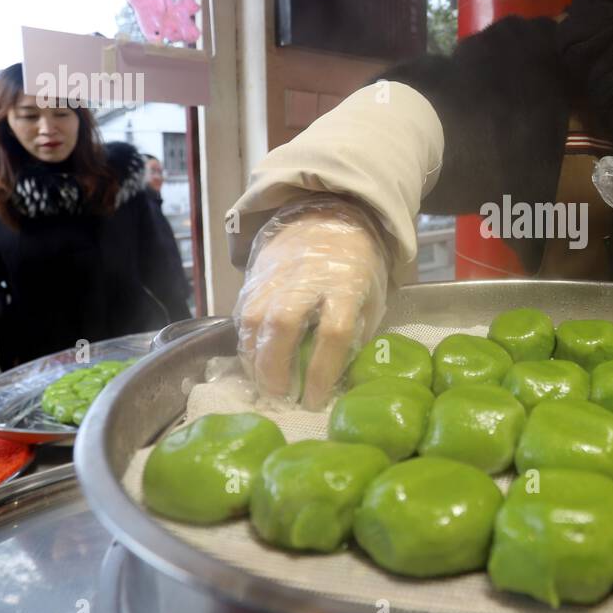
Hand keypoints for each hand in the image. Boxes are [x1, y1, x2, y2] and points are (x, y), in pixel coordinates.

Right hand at [234, 198, 389, 408]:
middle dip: (276, 367)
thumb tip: (335, 377)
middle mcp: (308, 276)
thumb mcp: (371, 297)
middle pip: (283, 323)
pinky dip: (244, 342)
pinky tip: (252, 361)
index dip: (322, 371)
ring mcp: (277, 273)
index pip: (333, 332)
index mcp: (347, 283)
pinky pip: (242, 312)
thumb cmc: (357, 265)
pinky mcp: (255, 274)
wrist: (328, 213)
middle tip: (280, 395)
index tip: (315, 399)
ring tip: (262, 384)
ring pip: (254, 318)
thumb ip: (356, 332)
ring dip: (254, 359)